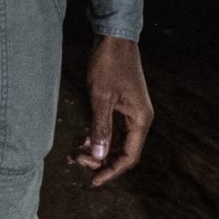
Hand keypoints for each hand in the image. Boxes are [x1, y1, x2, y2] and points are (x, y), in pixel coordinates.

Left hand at [74, 36, 151, 186]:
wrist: (114, 36)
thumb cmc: (110, 64)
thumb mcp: (101, 98)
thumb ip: (101, 129)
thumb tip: (100, 158)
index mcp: (140, 120)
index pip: (129, 157)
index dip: (111, 172)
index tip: (93, 182)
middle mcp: (140, 119)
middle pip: (124, 151)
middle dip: (102, 160)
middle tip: (79, 161)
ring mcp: (132, 111)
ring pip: (117, 141)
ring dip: (100, 149)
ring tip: (78, 153)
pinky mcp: (124, 104)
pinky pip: (114, 128)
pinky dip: (100, 135)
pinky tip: (84, 138)